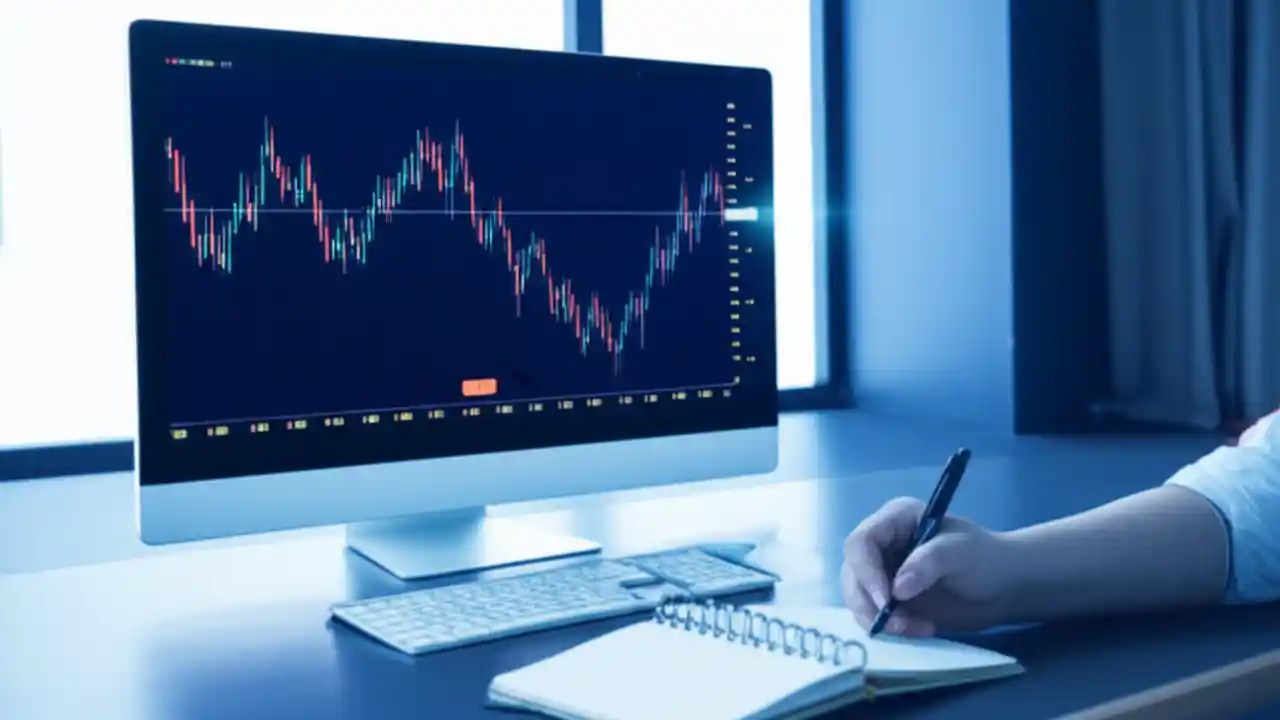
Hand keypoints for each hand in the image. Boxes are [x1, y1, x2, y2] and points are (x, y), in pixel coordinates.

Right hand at [842, 497, 1014, 636]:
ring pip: (858, 596)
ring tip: (914, 629)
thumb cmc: (986, 559)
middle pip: (853, 572)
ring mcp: (882, 571)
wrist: (1003, 587)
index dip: (866, 571)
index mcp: (895, 520)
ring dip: (879, 619)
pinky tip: (920, 629)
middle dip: (870, 601)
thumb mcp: (963, 553)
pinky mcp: (888, 597)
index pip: (861, 542)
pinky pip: (873, 614)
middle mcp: (882, 543)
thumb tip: (897, 588)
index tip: (886, 600)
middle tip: (898, 625)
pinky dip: (891, 627)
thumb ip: (929, 563)